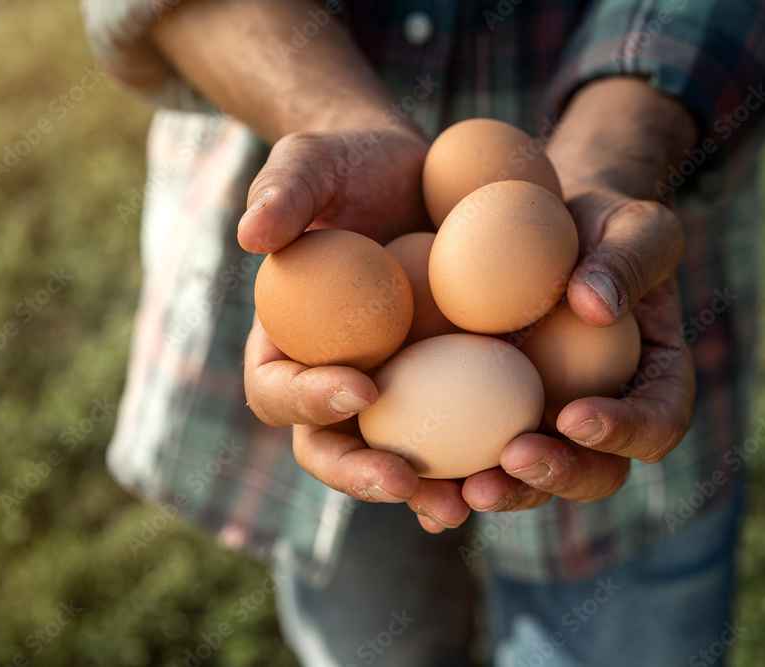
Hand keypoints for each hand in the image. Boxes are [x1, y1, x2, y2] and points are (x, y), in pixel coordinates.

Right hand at [241, 127, 473, 529]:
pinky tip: (515, 468)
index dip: (308, 399)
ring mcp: (394, 390)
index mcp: (286, 344)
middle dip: (361, 473)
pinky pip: (460, 434)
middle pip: (331, 449)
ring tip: (465, 501)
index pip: (277, 388)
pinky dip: (479, 460)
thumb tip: (250, 237)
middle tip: (405, 479)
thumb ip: (282, 190)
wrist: (420, 174)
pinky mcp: (448, 387)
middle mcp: (333, 379)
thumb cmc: (353, 166)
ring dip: (427, 489)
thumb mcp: (314, 161)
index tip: (362, 387)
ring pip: (397, 458)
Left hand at [456, 77, 698, 517]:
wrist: (540, 228)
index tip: (575, 415)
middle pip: (595, 473)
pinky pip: (469, 465)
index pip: (658, 421)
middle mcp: (601, 420)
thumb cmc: (598, 225)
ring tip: (465, 489)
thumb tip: (594, 305)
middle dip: (559, 474)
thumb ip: (630, 260)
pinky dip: (447, 484)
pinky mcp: (486, 425)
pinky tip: (415, 484)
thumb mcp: (633, 225)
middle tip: (516, 457)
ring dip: (503, 492)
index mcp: (654, 383)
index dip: (625, 432)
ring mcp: (542, 428)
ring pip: (530, 481)